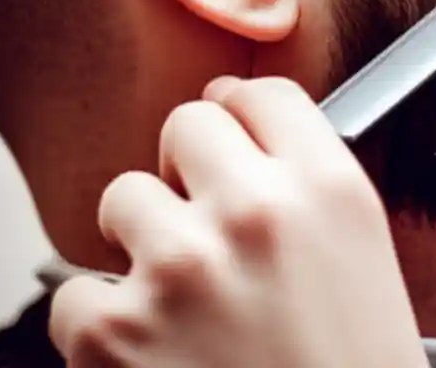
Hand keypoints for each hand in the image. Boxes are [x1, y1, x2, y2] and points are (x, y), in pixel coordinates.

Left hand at [48, 77, 427, 367]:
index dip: (237, 115)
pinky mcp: (115, 334)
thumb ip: (303, 182)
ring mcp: (181, 268)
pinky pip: (76, 296)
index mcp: (328, 190)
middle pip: (184, 127)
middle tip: (203, 229)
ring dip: (141, 250)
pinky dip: (103, 331)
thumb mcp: (360, 257)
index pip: (259, 94)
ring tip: (185, 310)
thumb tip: (228, 124)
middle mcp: (255, 213)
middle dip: (185, 175)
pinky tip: (157, 361)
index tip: (225, 137)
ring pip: (120, 201)